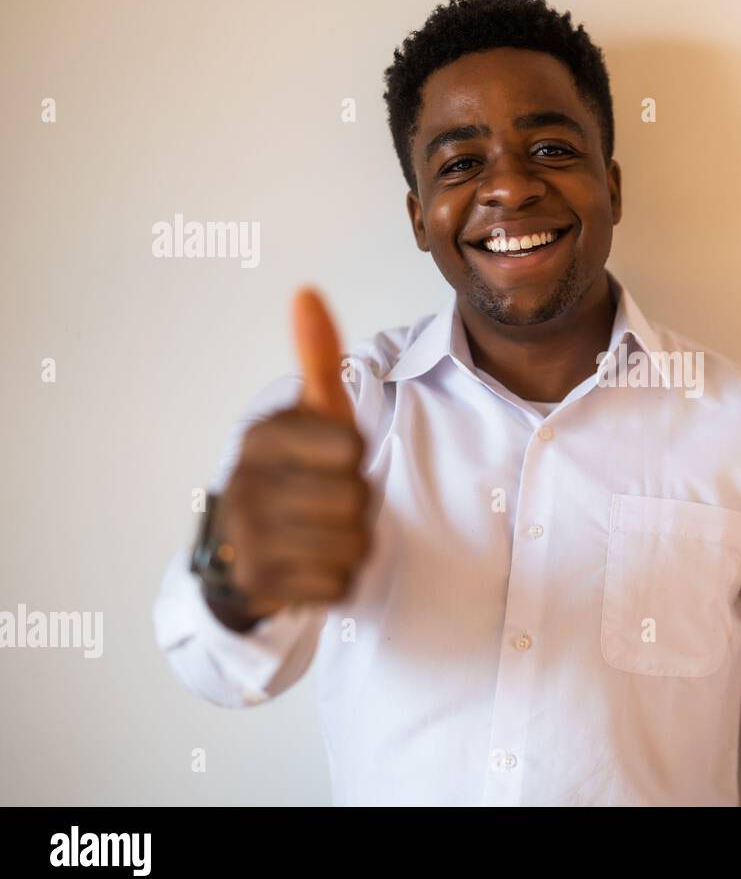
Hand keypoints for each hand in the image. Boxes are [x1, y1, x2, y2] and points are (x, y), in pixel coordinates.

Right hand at [205, 288, 371, 630]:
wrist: (245, 545)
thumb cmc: (297, 470)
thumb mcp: (311, 415)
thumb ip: (317, 358)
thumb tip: (306, 292)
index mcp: (262, 438)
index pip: (351, 449)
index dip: (355, 459)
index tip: (331, 460)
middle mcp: (245, 486)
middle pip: (356, 501)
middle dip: (357, 505)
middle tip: (328, 501)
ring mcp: (247, 539)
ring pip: (352, 546)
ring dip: (353, 543)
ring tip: (322, 531)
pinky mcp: (260, 585)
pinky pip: (339, 585)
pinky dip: (339, 579)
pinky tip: (312, 563)